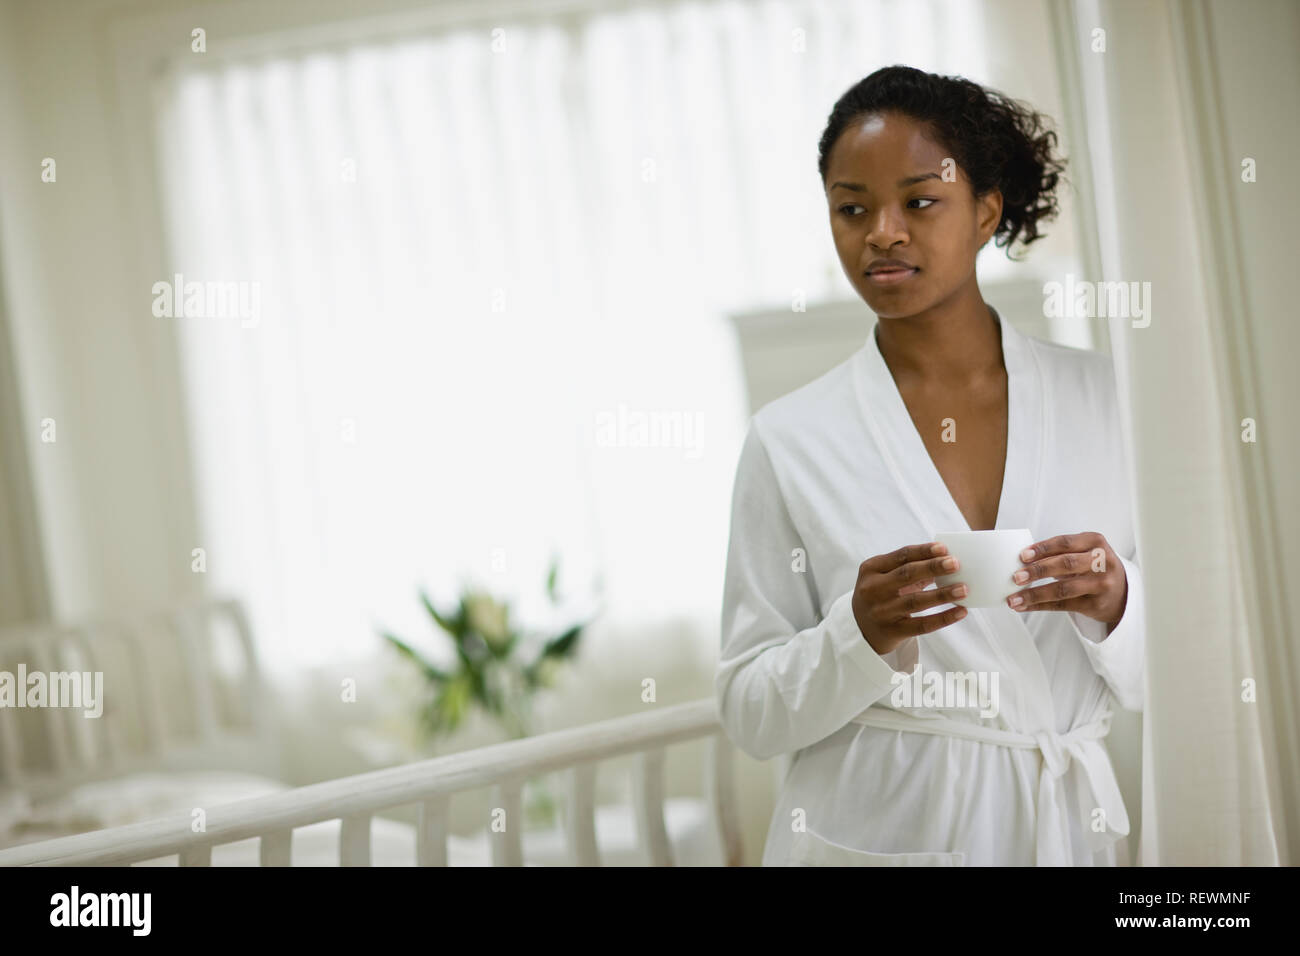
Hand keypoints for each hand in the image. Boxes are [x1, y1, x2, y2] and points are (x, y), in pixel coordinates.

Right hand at [852, 542, 969, 656]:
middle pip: (906, 575)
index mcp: (871, 569)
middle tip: (955, 563)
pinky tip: (960, 611)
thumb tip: (946, 560)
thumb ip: (908, 569)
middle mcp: (872, 589)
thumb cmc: (880, 595)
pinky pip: (922, 625)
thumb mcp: (883, 577)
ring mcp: (881, 612)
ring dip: (942, 594)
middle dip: (932, 567)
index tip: (944, 548)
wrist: (860, 629)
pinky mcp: (892, 631)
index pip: (900, 556)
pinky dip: (943, 618)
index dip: (923, 551)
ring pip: (915, 601)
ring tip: (963, 589)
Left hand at [1007, 532, 1127, 632]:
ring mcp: (1101, 584)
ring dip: (1035, 594)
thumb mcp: (1083, 552)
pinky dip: (1040, 606)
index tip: (1023, 555)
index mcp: (1095, 542)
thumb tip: (1022, 560)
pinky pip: (1063, 606)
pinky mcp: (1095, 604)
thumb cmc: (1093, 567)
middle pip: (1066, 564)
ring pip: (1063, 589)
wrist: (1121, 591)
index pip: (1065, 543)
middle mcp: (1101, 562)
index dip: (1043, 549)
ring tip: (1014, 598)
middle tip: (1017, 577)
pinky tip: (1025, 606)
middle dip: (1038, 571)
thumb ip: (1060, 552)